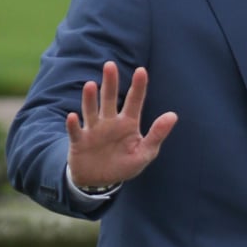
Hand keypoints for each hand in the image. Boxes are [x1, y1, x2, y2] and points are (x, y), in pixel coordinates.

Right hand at [66, 61, 177, 188]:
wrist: (100, 181)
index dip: (138, 87)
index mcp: (128, 123)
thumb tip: (173, 115)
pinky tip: (73, 116)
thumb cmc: (124, 164)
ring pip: (91, 111)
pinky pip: (76, 132)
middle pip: (109, 99)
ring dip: (90, 99)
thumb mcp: (145, 152)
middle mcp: (110, 122)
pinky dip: (73, 125)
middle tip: (110, 65)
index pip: (134, 101)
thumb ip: (157, 134)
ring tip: (90, 85)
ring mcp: (93, 130)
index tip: (141, 71)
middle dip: (110, 83)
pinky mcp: (79, 142)